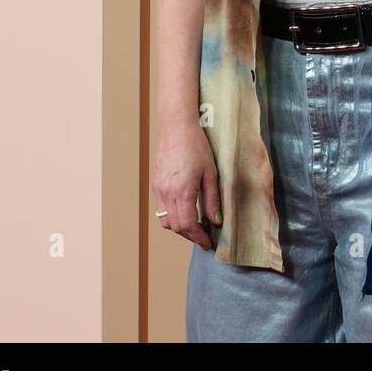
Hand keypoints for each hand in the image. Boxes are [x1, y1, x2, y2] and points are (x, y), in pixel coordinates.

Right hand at [152, 120, 220, 248]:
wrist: (176, 127)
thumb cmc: (197, 146)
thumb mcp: (211, 173)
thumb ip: (212, 199)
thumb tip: (216, 221)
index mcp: (182, 191)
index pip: (188, 225)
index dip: (199, 237)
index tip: (208, 243)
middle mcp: (166, 193)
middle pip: (175, 227)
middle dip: (190, 235)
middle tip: (204, 237)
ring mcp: (158, 189)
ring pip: (165, 220)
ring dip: (180, 227)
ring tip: (196, 226)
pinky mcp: (155, 184)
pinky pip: (161, 208)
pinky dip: (172, 216)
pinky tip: (185, 211)